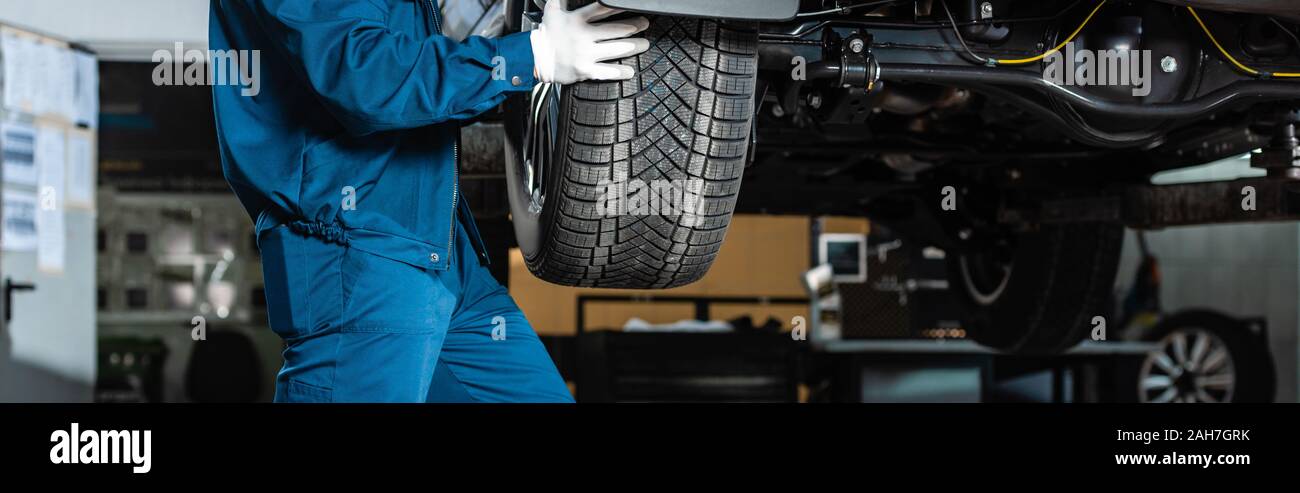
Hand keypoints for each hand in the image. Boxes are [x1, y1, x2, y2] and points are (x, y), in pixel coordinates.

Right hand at [530, 1, 650, 83]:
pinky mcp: (585, 70)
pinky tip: (630, 71)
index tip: (632, 5)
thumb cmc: (545, 35)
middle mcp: (583, 37)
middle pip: (614, 30)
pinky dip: (620, 72)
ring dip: (633, 47)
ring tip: (644, 44)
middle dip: (633, 26)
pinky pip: (606, 72)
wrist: (534, 58)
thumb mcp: (552, 11)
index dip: (618, 6)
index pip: (602, 9)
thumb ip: (562, 0)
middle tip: (644, 24)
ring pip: (615, 49)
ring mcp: (585, 54)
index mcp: (577, 20)